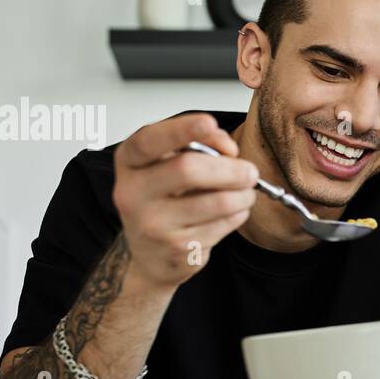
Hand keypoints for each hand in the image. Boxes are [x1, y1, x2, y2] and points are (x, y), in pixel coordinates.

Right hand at [113, 113, 258, 290]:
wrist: (149, 255)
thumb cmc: (162, 200)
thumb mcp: (168, 163)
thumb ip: (196, 144)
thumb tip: (227, 148)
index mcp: (129, 161)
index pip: (149, 141)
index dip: (181, 130)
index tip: (209, 122)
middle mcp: (133, 192)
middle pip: (188, 169)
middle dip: (230, 168)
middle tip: (250, 171)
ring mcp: (153, 224)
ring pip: (216, 201)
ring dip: (243, 194)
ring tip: (246, 192)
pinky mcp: (177, 248)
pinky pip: (223, 224)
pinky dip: (239, 214)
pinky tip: (234, 211)